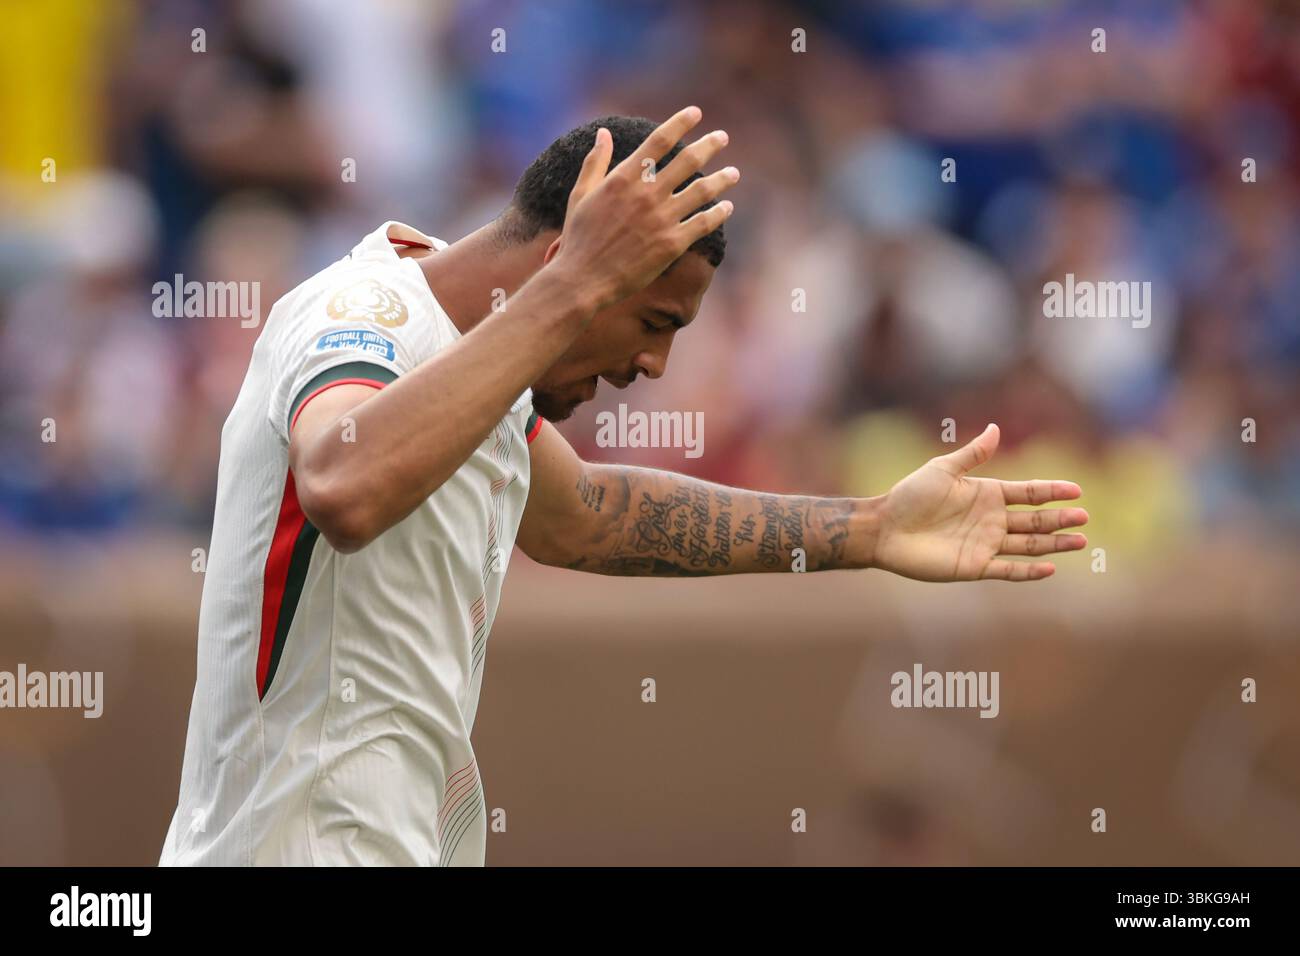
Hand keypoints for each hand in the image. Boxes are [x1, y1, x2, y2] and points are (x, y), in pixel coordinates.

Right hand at [549, 106, 738, 314]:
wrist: (583, 280)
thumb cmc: (578, 238)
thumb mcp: (580, 194)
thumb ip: (595, 162)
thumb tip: (603, 133)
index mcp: (623, 178)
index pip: (659, 141)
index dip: (680, 123)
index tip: (696, 113)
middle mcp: (646, 194)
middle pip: (688, 160)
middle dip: (709, 145)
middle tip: (723, 137)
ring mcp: (662, 219)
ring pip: (702, 191)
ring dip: (722, 179)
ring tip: (734, 173)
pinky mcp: (672, 244)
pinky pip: (703, 223)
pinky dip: (719, 212)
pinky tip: (727, 207)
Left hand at [871, 424, 1087, 581]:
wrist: (885, 527)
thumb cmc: (910, 495)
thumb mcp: (943, 470)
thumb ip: (972, 454)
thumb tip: (996, 428)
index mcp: (987, 495)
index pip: (1029, 493)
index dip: (1052, 492)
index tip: (1077, 490)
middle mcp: (991, 520)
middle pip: (1035, 521)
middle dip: (1060, 519)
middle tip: (1084, 518)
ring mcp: (985, 544)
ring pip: (1029, 546)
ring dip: (1054, 544)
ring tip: (1080, 542)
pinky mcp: (974, 566)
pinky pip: (1007, 569)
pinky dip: (1029, 571)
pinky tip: (1050, 568)